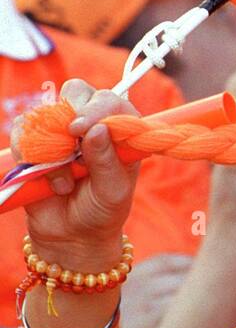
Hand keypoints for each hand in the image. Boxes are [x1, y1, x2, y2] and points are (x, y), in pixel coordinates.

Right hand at [14, 81, 139, 270]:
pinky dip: (31, 157)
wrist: (72, 236)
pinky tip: (50, 182)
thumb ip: (107, 162)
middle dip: (70, 116)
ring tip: (67, 181)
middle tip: (71, 144)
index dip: (96, 108)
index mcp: (121, 129)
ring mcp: (61, 131)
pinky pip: (22, 134)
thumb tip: (98, 129)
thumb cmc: (103, 211)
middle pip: (76, 91)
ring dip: (52, 148)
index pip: (110, 100)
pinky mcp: (33, 144)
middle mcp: (92, 124)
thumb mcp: (114, 191)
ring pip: (45, 113)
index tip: (83, 128)